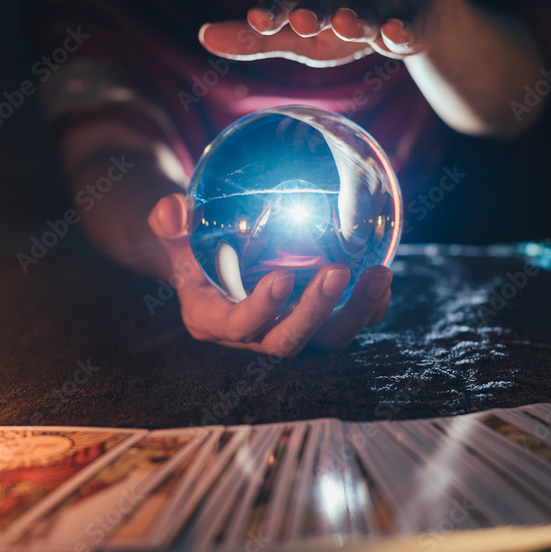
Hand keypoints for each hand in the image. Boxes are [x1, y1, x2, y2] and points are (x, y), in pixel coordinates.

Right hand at [148, 193, 391, 354]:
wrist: (210, 260)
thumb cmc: (191, 246)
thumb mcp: (174, 234)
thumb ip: (168, 223)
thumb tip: (171, 210)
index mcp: (213, 319)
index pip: (238, 326)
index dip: (262, 309)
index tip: (281, 276)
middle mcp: (254, 335)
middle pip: (288, 341)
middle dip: (314, 313)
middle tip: (336, 272)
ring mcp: (288, 331)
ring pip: (326, 341)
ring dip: (356, 313)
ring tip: (379, 275)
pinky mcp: (315, 324)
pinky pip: (347, 326)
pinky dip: (369, 309)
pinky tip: (382, 281)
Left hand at [199, 0, 455, 66]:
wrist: (413, 8)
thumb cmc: (340, 23)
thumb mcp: (299, 36)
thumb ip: (254, 39)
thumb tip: (202, 36)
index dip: (273, 7)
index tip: (255, 19)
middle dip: (313, 7)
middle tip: (299, 21)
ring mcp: (382, 1)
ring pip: (367, 8)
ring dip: (356, 15)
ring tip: (344, 23)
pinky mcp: (414, 18)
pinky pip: (408, 23)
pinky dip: (402, 28)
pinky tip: (395, 36)